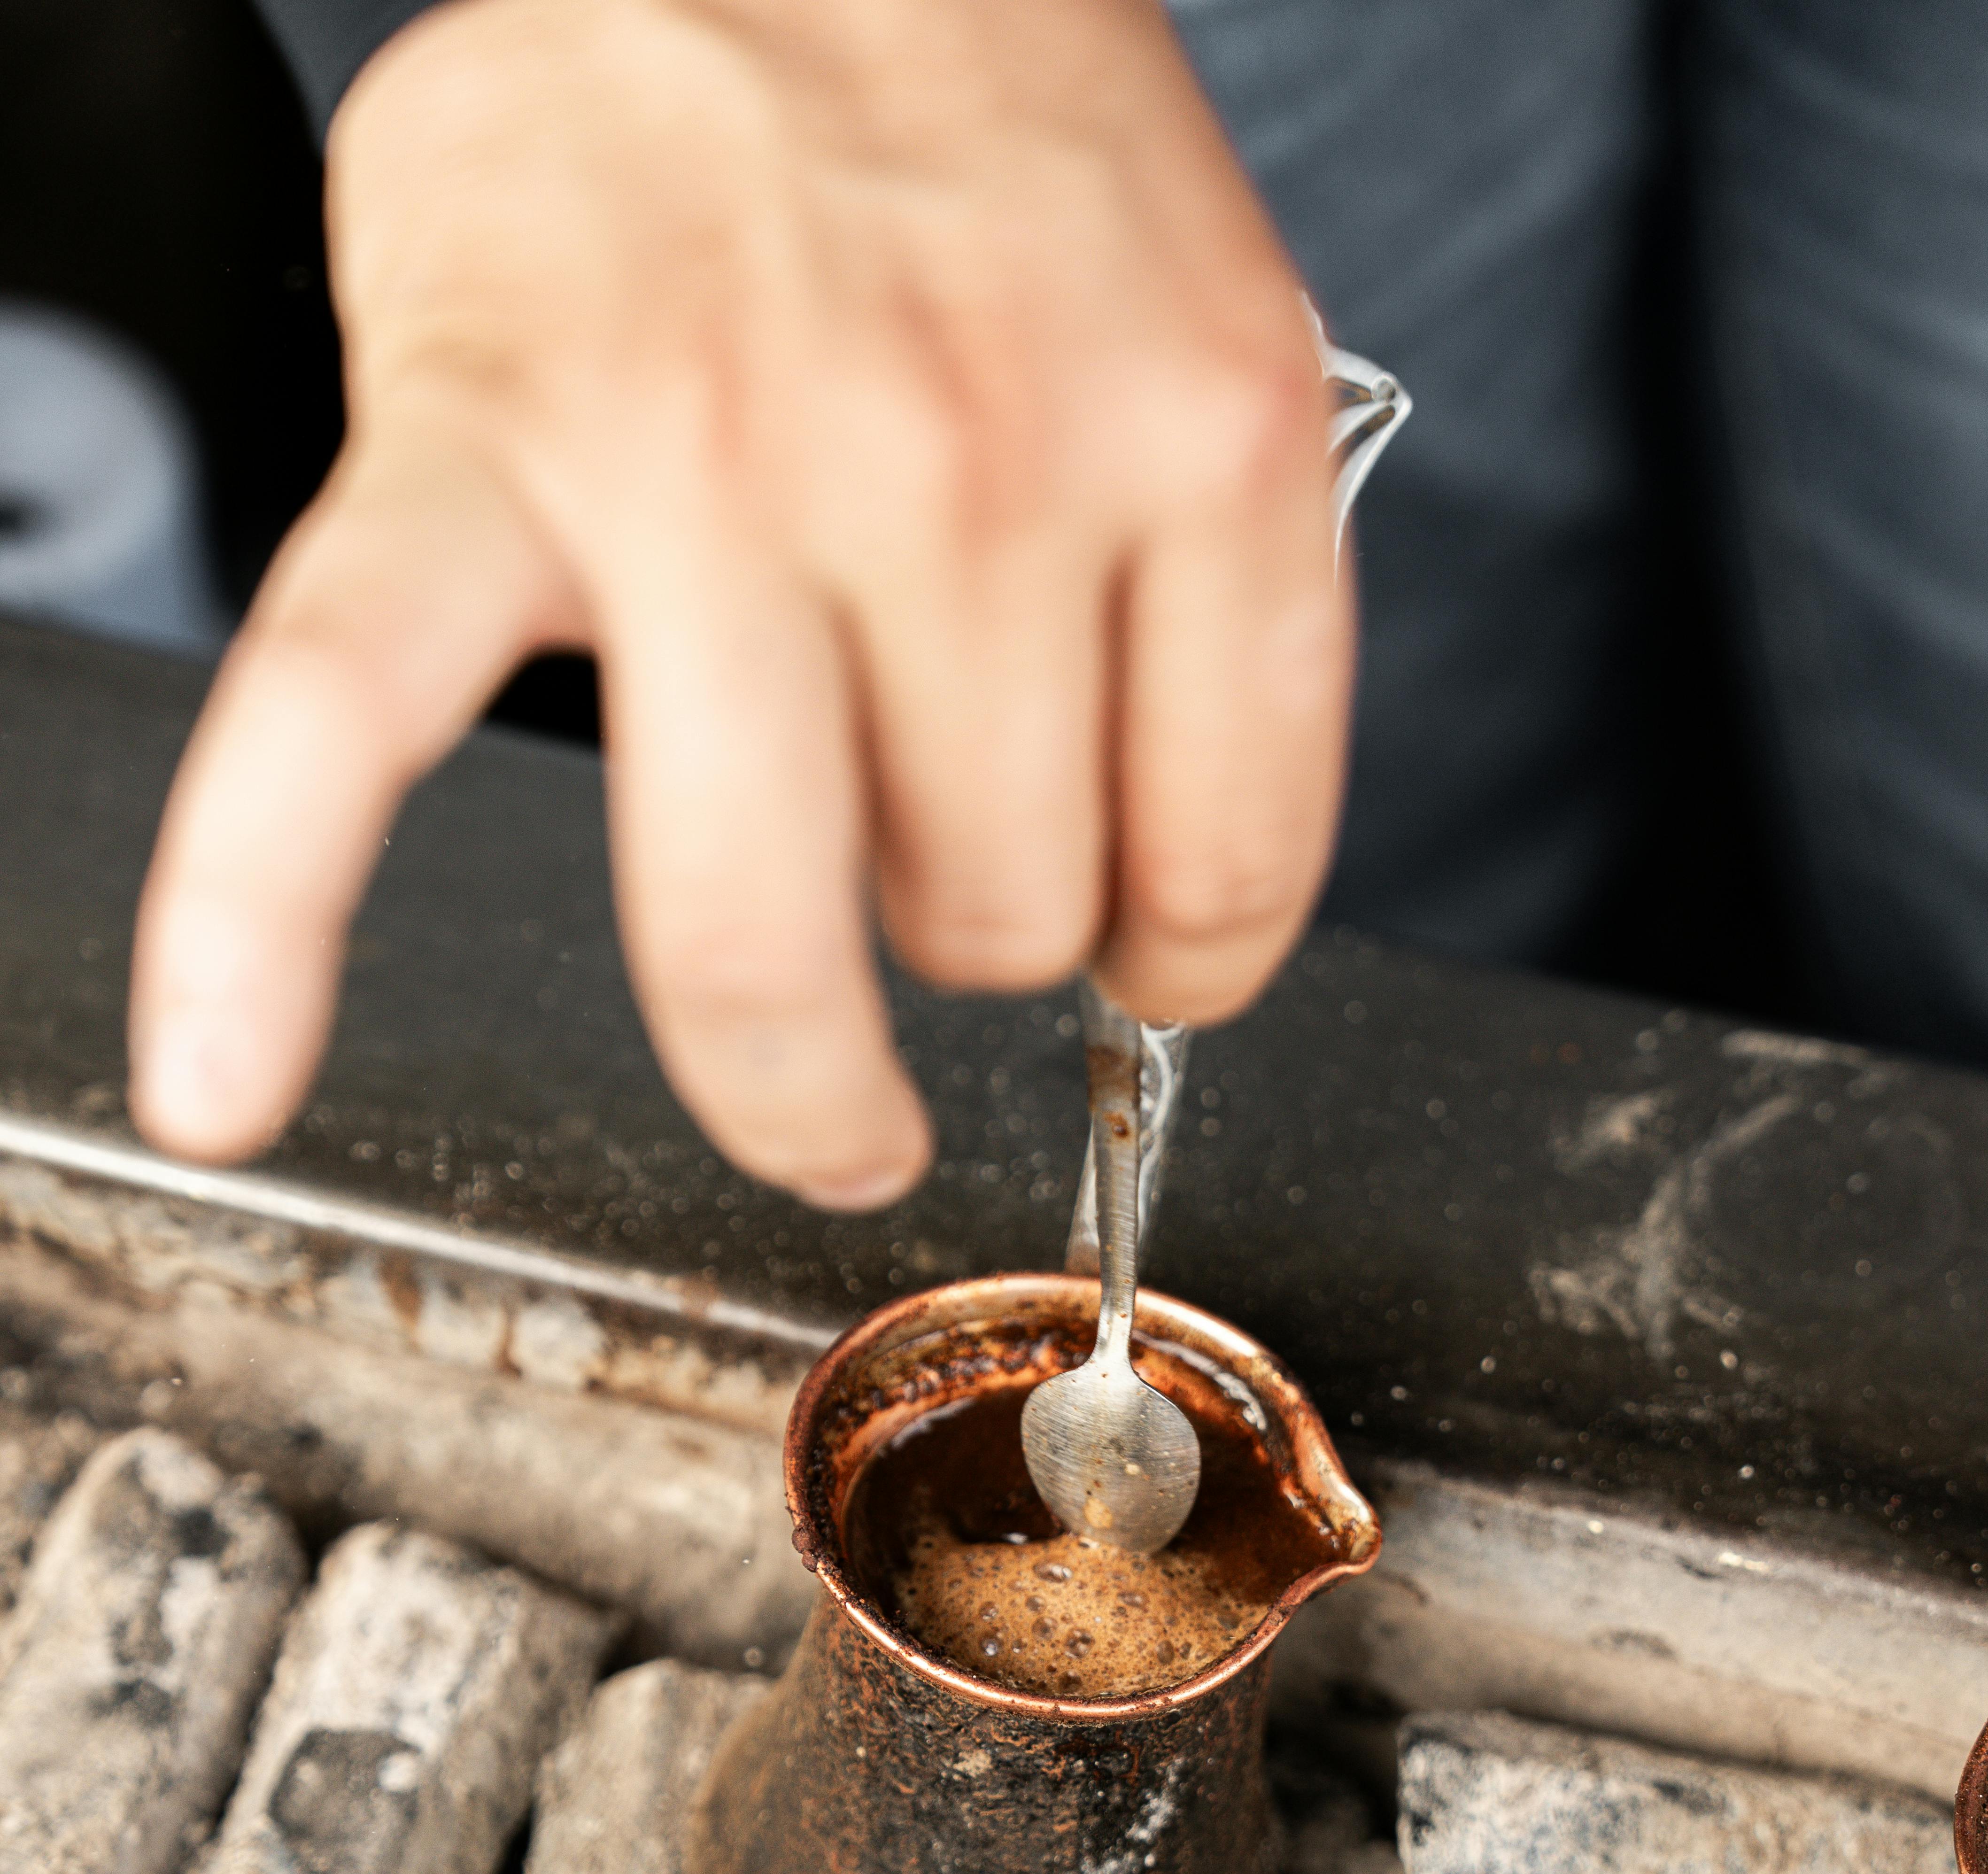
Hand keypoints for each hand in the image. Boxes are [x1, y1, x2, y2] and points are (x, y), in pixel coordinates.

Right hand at [128, 0, 1348, 1206]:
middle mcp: (958, 455)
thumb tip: (1165, 913)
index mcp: (1184, 431)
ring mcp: (703, 464)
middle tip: (932, 836)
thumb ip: (1209, 624)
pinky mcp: (470, 456)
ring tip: (791, 1000)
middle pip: (991, 922)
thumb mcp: (1197, 352)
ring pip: (757, 947)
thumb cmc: (980, 151)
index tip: (1141, 943)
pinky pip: (339, 728)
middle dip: (971, 925)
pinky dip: (257, 923)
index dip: (1180, 953)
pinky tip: (223, 1066)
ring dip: (792, 1027)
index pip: (1222, 868)